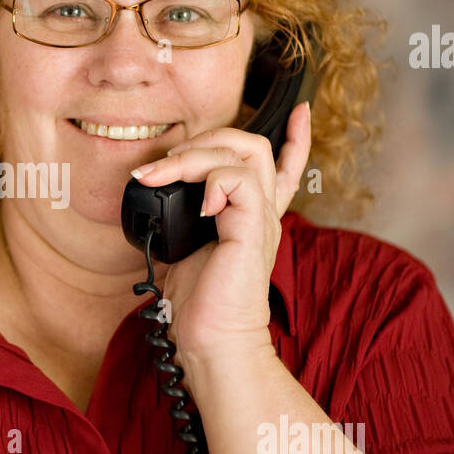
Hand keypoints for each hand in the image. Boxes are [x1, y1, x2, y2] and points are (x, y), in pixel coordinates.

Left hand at [129, 102, 311, 365]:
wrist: (211, 342)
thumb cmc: (198, 306)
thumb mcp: (184, 249)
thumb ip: (181, 217)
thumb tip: (153, 191)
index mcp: (251, 217)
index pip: (284, 166)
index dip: (294, 136)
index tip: (300, 110)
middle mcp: (262, 212)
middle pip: (253, 145)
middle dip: (207, 137)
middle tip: (167, 160)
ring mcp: (260, 218)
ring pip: (244, 151)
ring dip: (194, 155)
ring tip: (161, 175)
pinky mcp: (253, 228)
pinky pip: (237, 179)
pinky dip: (210, 180)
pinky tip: (197, 206)